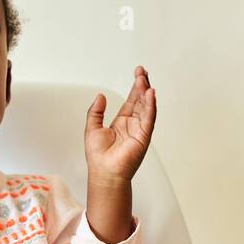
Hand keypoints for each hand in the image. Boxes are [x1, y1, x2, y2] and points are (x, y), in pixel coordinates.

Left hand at [84, 66, 156, 183]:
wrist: (103, 172)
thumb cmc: (98, 157)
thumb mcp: (92, 128)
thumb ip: (96, 111)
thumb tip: (100, 96)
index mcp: (122, 123)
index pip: (132, 101)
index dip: (135, 87)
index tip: (138, 74)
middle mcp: (133, 125)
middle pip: (141, 101)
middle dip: (142, 85)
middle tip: (141, 71)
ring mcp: (140, 130)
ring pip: (146, 107)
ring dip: (146, 92)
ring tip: (144, 79)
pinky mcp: (144, 136)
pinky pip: (149, 118)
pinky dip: (151, 105)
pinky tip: (150, 94)